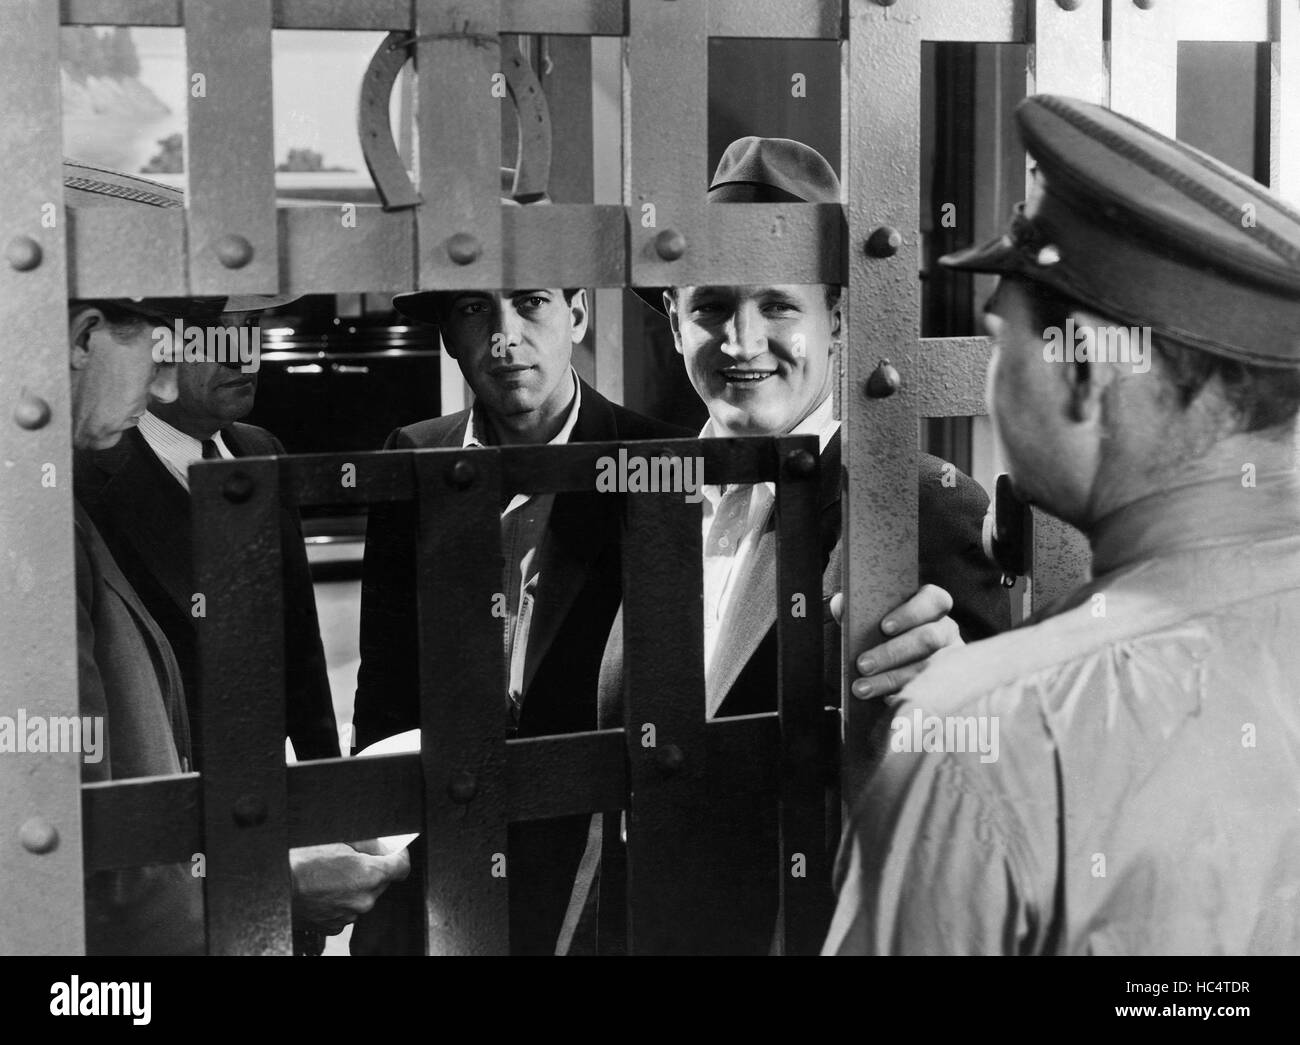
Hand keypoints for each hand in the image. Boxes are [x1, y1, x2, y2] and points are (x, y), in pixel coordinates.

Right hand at [289, 840, 410, 935]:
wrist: (277, 887)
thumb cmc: (302, 861)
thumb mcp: (339, 841)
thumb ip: (367, 844)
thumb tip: (381, 845)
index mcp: (370, 875)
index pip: (402, 867)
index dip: (399, 856)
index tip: (394, 852)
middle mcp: (365, 899)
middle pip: (382, 882)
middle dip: (373, 870)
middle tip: (355, 859)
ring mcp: (350, 915)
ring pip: (364, 897)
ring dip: (356, 886)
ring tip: (333, 875)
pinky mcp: (335, 926)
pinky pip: (347, 911)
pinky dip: (342, 901)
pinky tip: (326, 890)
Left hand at [830, 584, 961, 699]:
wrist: (901, 665)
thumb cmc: (887, 636)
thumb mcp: (873, 619)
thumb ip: (858, 609)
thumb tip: (840, 605)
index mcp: (933, 607)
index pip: (934, 600)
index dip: (911, 613)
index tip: (884, 627)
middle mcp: (947, 630)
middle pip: (928, 638)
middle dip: (893, 652)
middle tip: (863, 664)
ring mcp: (952, 658)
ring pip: (927, 668)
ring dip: (891, 679)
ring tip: (863, 688)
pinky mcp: (949, 685)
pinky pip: (932, 694)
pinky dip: (904, 696)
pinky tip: (884, 700)